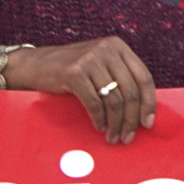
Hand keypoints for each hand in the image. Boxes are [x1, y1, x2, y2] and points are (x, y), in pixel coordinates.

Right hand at [12, 38, 155, 143]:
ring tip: (113, 137)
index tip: (148, 123)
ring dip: (115, 124)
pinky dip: (99, 119)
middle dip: (131, 119)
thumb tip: (143, 110)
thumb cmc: (72, 70)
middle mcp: (106, 49)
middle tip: (128, 137)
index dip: (148, 103)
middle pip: (130, 91)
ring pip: (114, 100)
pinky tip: (99, 127)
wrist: (35, 65)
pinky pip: (94, 103)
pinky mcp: (74, 73)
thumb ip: (120, 77)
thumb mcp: (100, 64)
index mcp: (118, 46)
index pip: (144, 77)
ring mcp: (90, 60)